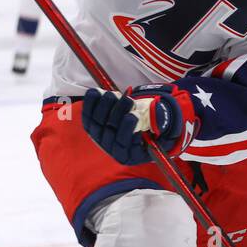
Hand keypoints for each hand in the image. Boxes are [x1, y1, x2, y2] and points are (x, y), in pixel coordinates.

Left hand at [81, 85, 198, 163]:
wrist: (137, 125)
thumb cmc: (150, 128)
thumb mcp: (159, 128)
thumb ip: (158, 122)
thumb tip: (158, 115)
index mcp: (130, 155)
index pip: (125, 145)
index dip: (127, 130)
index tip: (133, 116)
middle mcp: (113, 150)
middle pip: (111, 132)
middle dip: (118, 114)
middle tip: (127, 100)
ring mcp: (100, 139)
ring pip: (98, 124)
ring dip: (104, 107)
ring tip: (113, 94)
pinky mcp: (92, 128)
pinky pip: (87, 117)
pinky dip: (90, 104)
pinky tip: (94, 92)